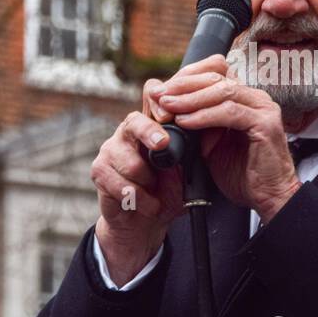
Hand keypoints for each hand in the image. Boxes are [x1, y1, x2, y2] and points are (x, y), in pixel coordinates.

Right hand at [90, 78, 186, 285]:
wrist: (145, 221)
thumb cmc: (167, 190)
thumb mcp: (188, 169)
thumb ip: (198, 148)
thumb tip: (217, 128)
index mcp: (152, 123)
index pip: (152, 94)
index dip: (160, 100)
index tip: (173, 115)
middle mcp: (128, 131)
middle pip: (134, 121)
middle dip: (150, 133)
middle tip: (163, 144)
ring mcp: (111, 150)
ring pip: (130, 162)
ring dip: (148, 182)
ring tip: (155, 193)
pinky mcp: (99, 171)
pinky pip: (121, 185)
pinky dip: (140, 199)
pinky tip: (147, 204)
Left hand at [153, 55, 300, 221]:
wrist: (268, 198)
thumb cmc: (242, 173)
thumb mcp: (212, 144)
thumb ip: (199, 123)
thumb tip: (171, 110)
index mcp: (245, 99)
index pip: (212, 77)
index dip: (185, 81)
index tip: (159, 92)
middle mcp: (257, 98)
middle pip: (216, 79)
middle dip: (183, 86)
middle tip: (158, 95)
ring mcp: (264, 109)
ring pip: (222, 91)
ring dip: (190, 99)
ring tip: (168, 106)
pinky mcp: (265, 124)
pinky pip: (230, 112)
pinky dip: (204, 116)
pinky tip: (185, 121)